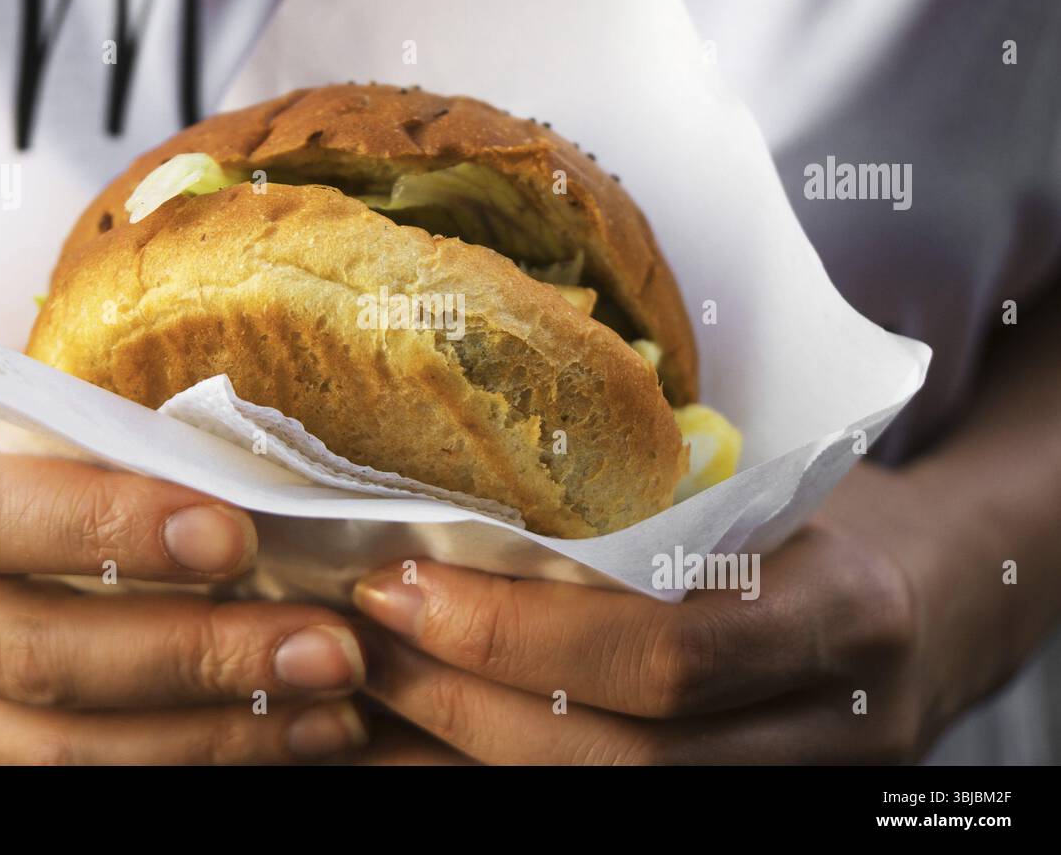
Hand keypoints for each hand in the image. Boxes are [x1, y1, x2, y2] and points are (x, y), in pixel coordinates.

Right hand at [0, 372, 368, 763]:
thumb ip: (119, 412)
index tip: (234, 535)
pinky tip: (288, 735)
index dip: (102, 528)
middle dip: (197, 656)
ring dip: (214, 733)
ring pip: (62, 748)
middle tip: (329, 646)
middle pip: (38, 654)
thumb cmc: (13, 426)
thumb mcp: (42, 387)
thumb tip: (274, 445)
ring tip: (330, 704)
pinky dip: (195, 763)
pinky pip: (82, 783)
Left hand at [352, 461, 993, 763]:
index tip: (399, 584)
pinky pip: (616, 808)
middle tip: (366, 645)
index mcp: (841, 613)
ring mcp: (805, 788)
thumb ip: (649, 513)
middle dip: (469, 705)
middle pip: (628, 756)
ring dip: (470, 758)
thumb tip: (450, 507)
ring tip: (374, 703)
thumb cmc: (827, 520)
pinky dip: (512, 778)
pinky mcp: (757, 811)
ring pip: (611, 801)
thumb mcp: (766, 489)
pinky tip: (433, 748)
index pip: (666, 651)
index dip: (517, 633)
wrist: (932, 600)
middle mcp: (836, 728)